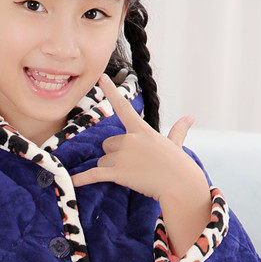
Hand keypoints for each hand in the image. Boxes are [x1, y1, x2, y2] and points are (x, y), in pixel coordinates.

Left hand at [70, 73, 209, 208]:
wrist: (180, 185)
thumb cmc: (179, 166)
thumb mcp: (175, 145)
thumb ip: (178, 131)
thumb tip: (190, 118)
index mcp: (142, 130)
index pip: (123, 107)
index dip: (111, 91)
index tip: (101, 77)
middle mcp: (129, 139)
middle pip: (107, 145)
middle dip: (114, 156)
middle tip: (133, 166)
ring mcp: (123, 156)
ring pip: (103, 162)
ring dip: (112, 170)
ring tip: (132, 176)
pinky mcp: (118, 173)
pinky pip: (93, 174)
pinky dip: (81, 179)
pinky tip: (70, 182)